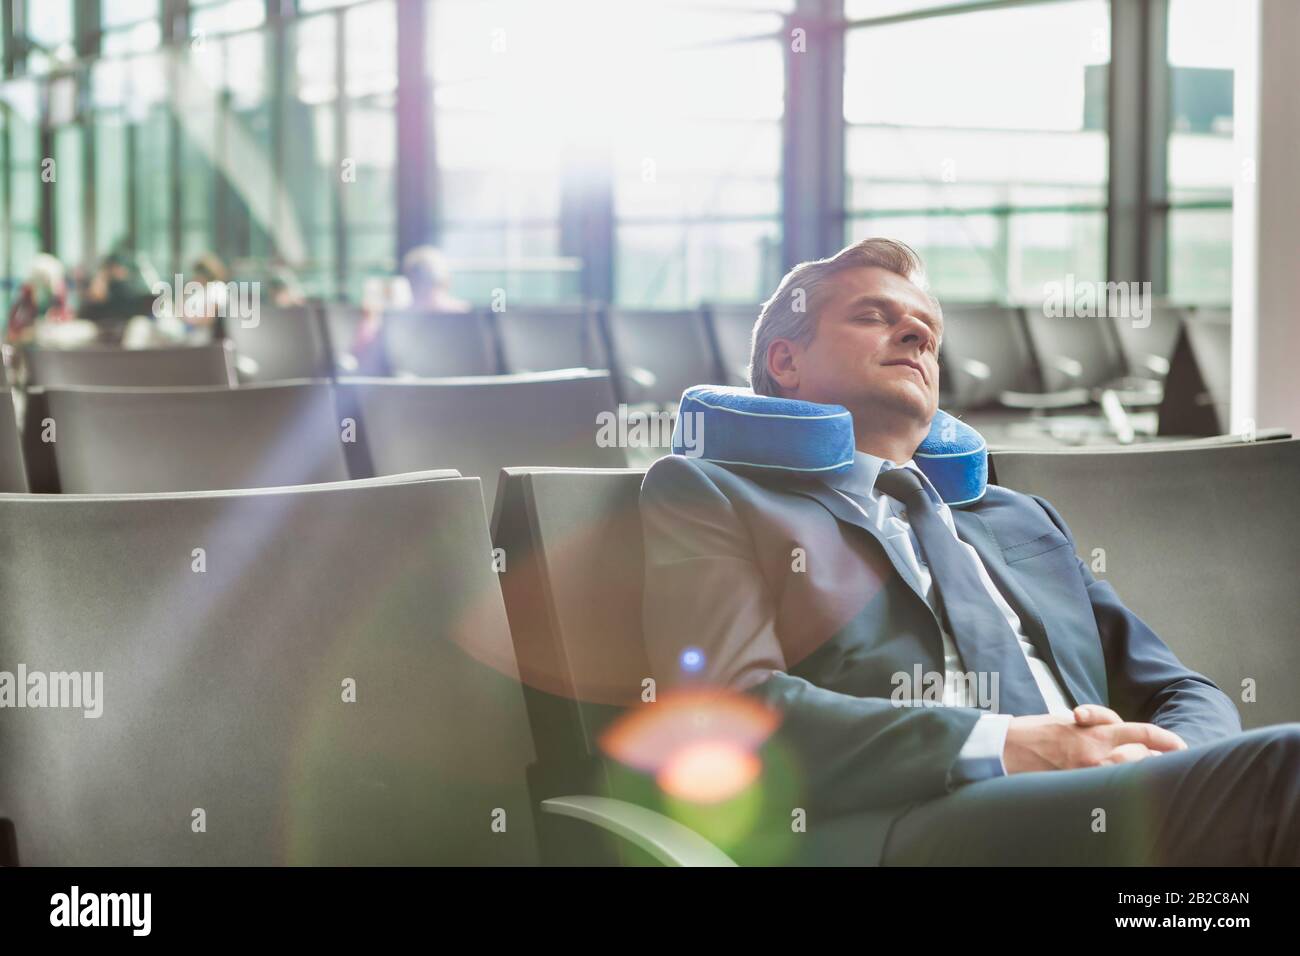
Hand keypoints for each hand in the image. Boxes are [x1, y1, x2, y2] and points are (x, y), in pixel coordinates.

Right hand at [1002, 706, 1187, 773]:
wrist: (1007, 746)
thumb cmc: (1036, 732)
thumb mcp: (1072, 723)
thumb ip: (1096, 730)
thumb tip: (1117, 741)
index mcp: (1099, 730)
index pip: (1145, 733)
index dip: (1167, 741)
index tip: (1181, 747)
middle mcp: (1099, 750)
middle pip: (1144, 757)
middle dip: (1155, 762)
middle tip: (1161, 766)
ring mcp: (1089, 769)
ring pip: (1128, 772)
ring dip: (1134, 774)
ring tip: (1135, 777)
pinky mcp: (1076, 784)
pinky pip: (1103, 787)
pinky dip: (1111, 787)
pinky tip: (1108, 789)